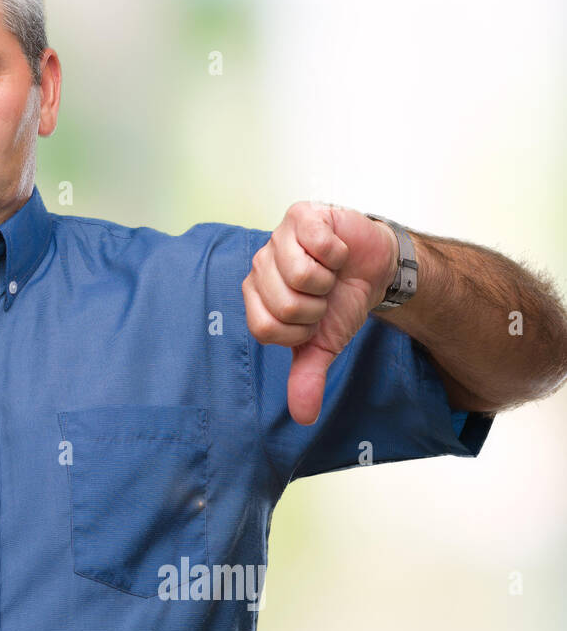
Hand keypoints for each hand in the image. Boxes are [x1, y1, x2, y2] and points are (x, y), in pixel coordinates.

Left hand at [242, 201, 398, 425]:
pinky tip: (335, 250)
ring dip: (328, 279)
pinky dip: (337, 252)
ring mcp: (278, 238)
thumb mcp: (325, 343)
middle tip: (324, 295)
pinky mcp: (301, 215)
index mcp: (256, 297)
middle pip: (284, 304)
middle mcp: (260, 266)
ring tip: (330, 272)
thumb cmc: (341, 300)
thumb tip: (303, 415)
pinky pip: (317, 243)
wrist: (374, 267)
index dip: (299, 331)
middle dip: (317, 307)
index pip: (265, 328)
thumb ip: (308, 376)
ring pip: (299, 275)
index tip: (313, 321)